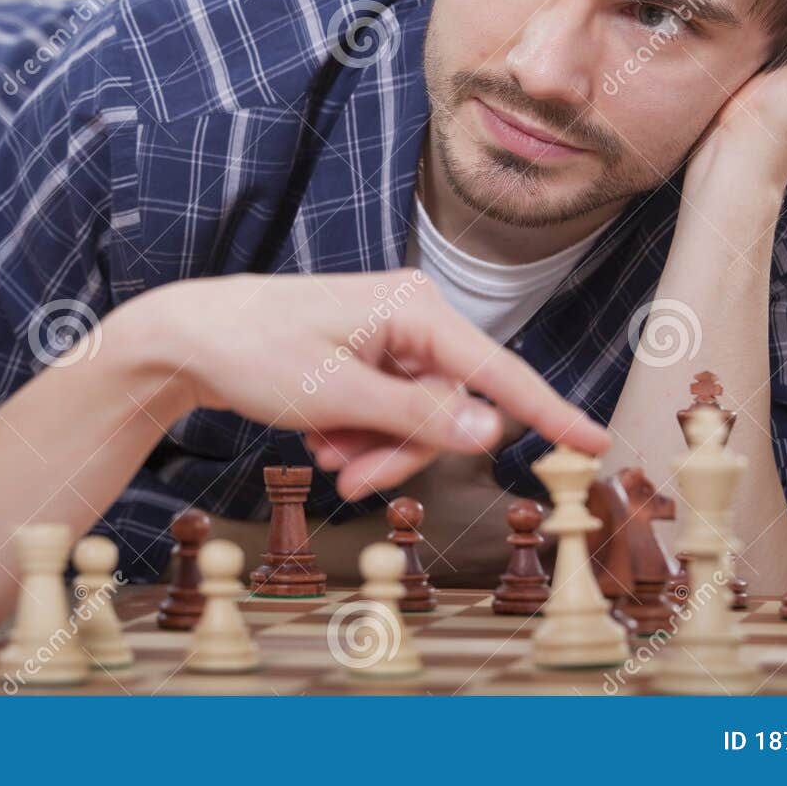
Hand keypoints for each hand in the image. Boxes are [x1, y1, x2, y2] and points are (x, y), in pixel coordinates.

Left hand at [122, 271, 610, 499]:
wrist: (191, 337)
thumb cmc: (254, 351)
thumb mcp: (336, 395)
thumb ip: (417, 416)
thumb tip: (492, 428)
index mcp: (415, 309)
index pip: (498, 370)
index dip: (548, 412)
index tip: (595, 442)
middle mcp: (414, 315)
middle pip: (453, 408)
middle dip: (405, 451)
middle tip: (349, 477)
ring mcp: (394, 336)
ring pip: (422, 418)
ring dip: (378, 448)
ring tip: (327, 454)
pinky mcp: (374, 356)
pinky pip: (394, 411)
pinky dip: (364, 434)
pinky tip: (324, 435)